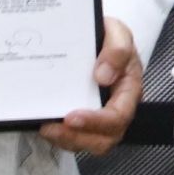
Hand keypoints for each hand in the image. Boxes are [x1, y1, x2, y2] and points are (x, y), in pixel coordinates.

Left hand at [39, 17, 142, 154]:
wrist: (96, 35)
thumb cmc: (110, 36)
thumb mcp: (118, 32)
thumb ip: (117, 49)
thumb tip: (103, 76)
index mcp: (129, 90)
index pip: (118, 116)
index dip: (96, 121)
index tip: (71, 117)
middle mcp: (116, 107)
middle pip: (105, 139)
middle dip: (77, 138)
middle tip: (52, 128)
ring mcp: (100, 115)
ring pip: (88, 142)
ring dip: (66, 140)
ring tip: (45, 128)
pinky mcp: (84, 118)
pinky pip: (75, 137)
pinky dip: (60, 136)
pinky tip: (44, 123)